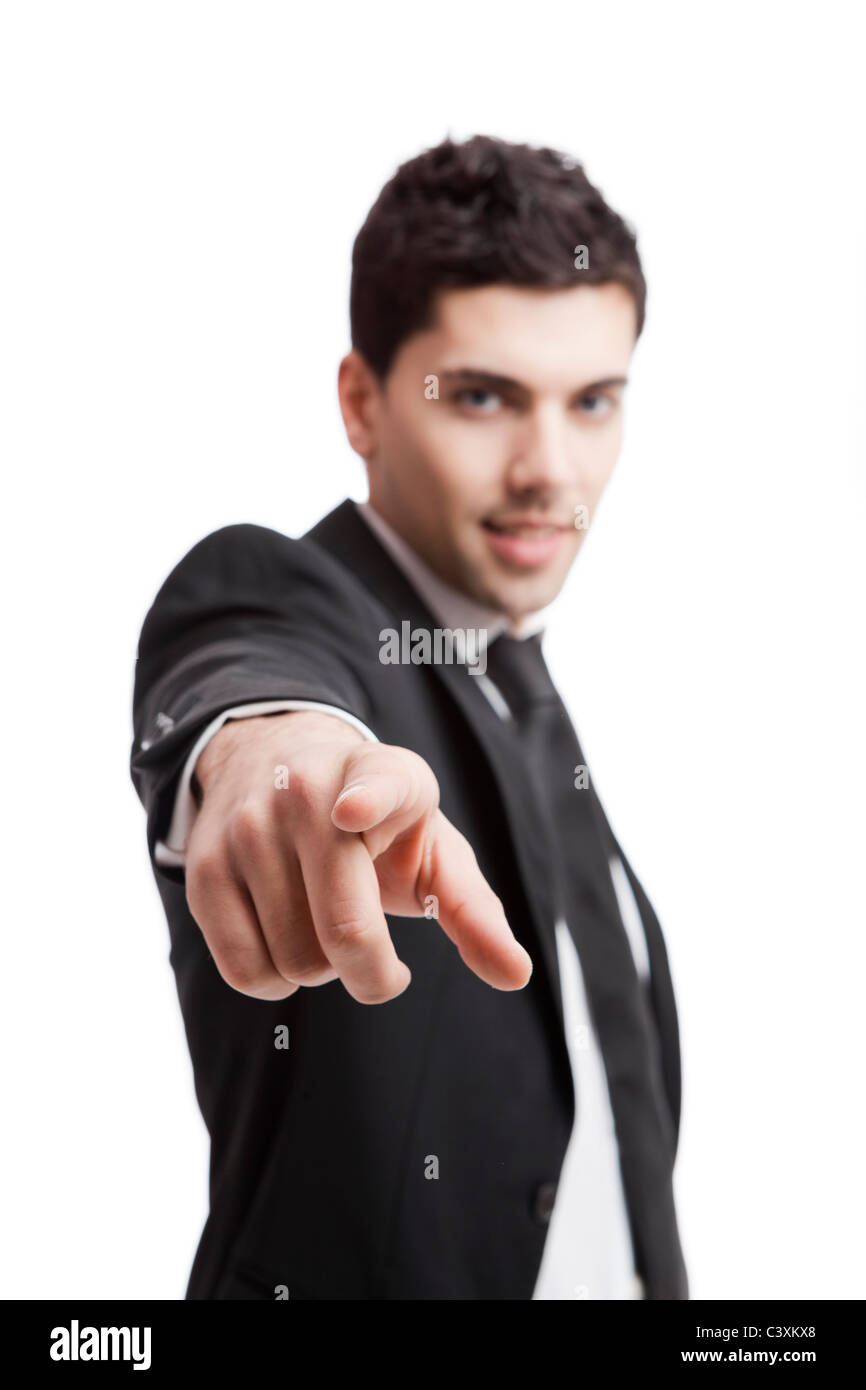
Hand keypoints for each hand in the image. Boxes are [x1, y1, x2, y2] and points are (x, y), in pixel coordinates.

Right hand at [185, 710, 531, 1002]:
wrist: (277, 759)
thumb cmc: (377, 825)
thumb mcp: (432, 847)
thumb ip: (473, 912)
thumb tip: (517, 975)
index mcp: (382, 777)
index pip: (376, 787)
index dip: (368, 801)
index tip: (353, 812)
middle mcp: (307, 794)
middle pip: (345, 932)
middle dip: (375, 975)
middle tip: (384, 968)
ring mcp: (247, 829)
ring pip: (294, 963)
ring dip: (322, 971)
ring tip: (327, 929)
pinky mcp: (203, 868)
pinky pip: (245, 972)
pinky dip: (275, 982)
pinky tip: (290, 942)